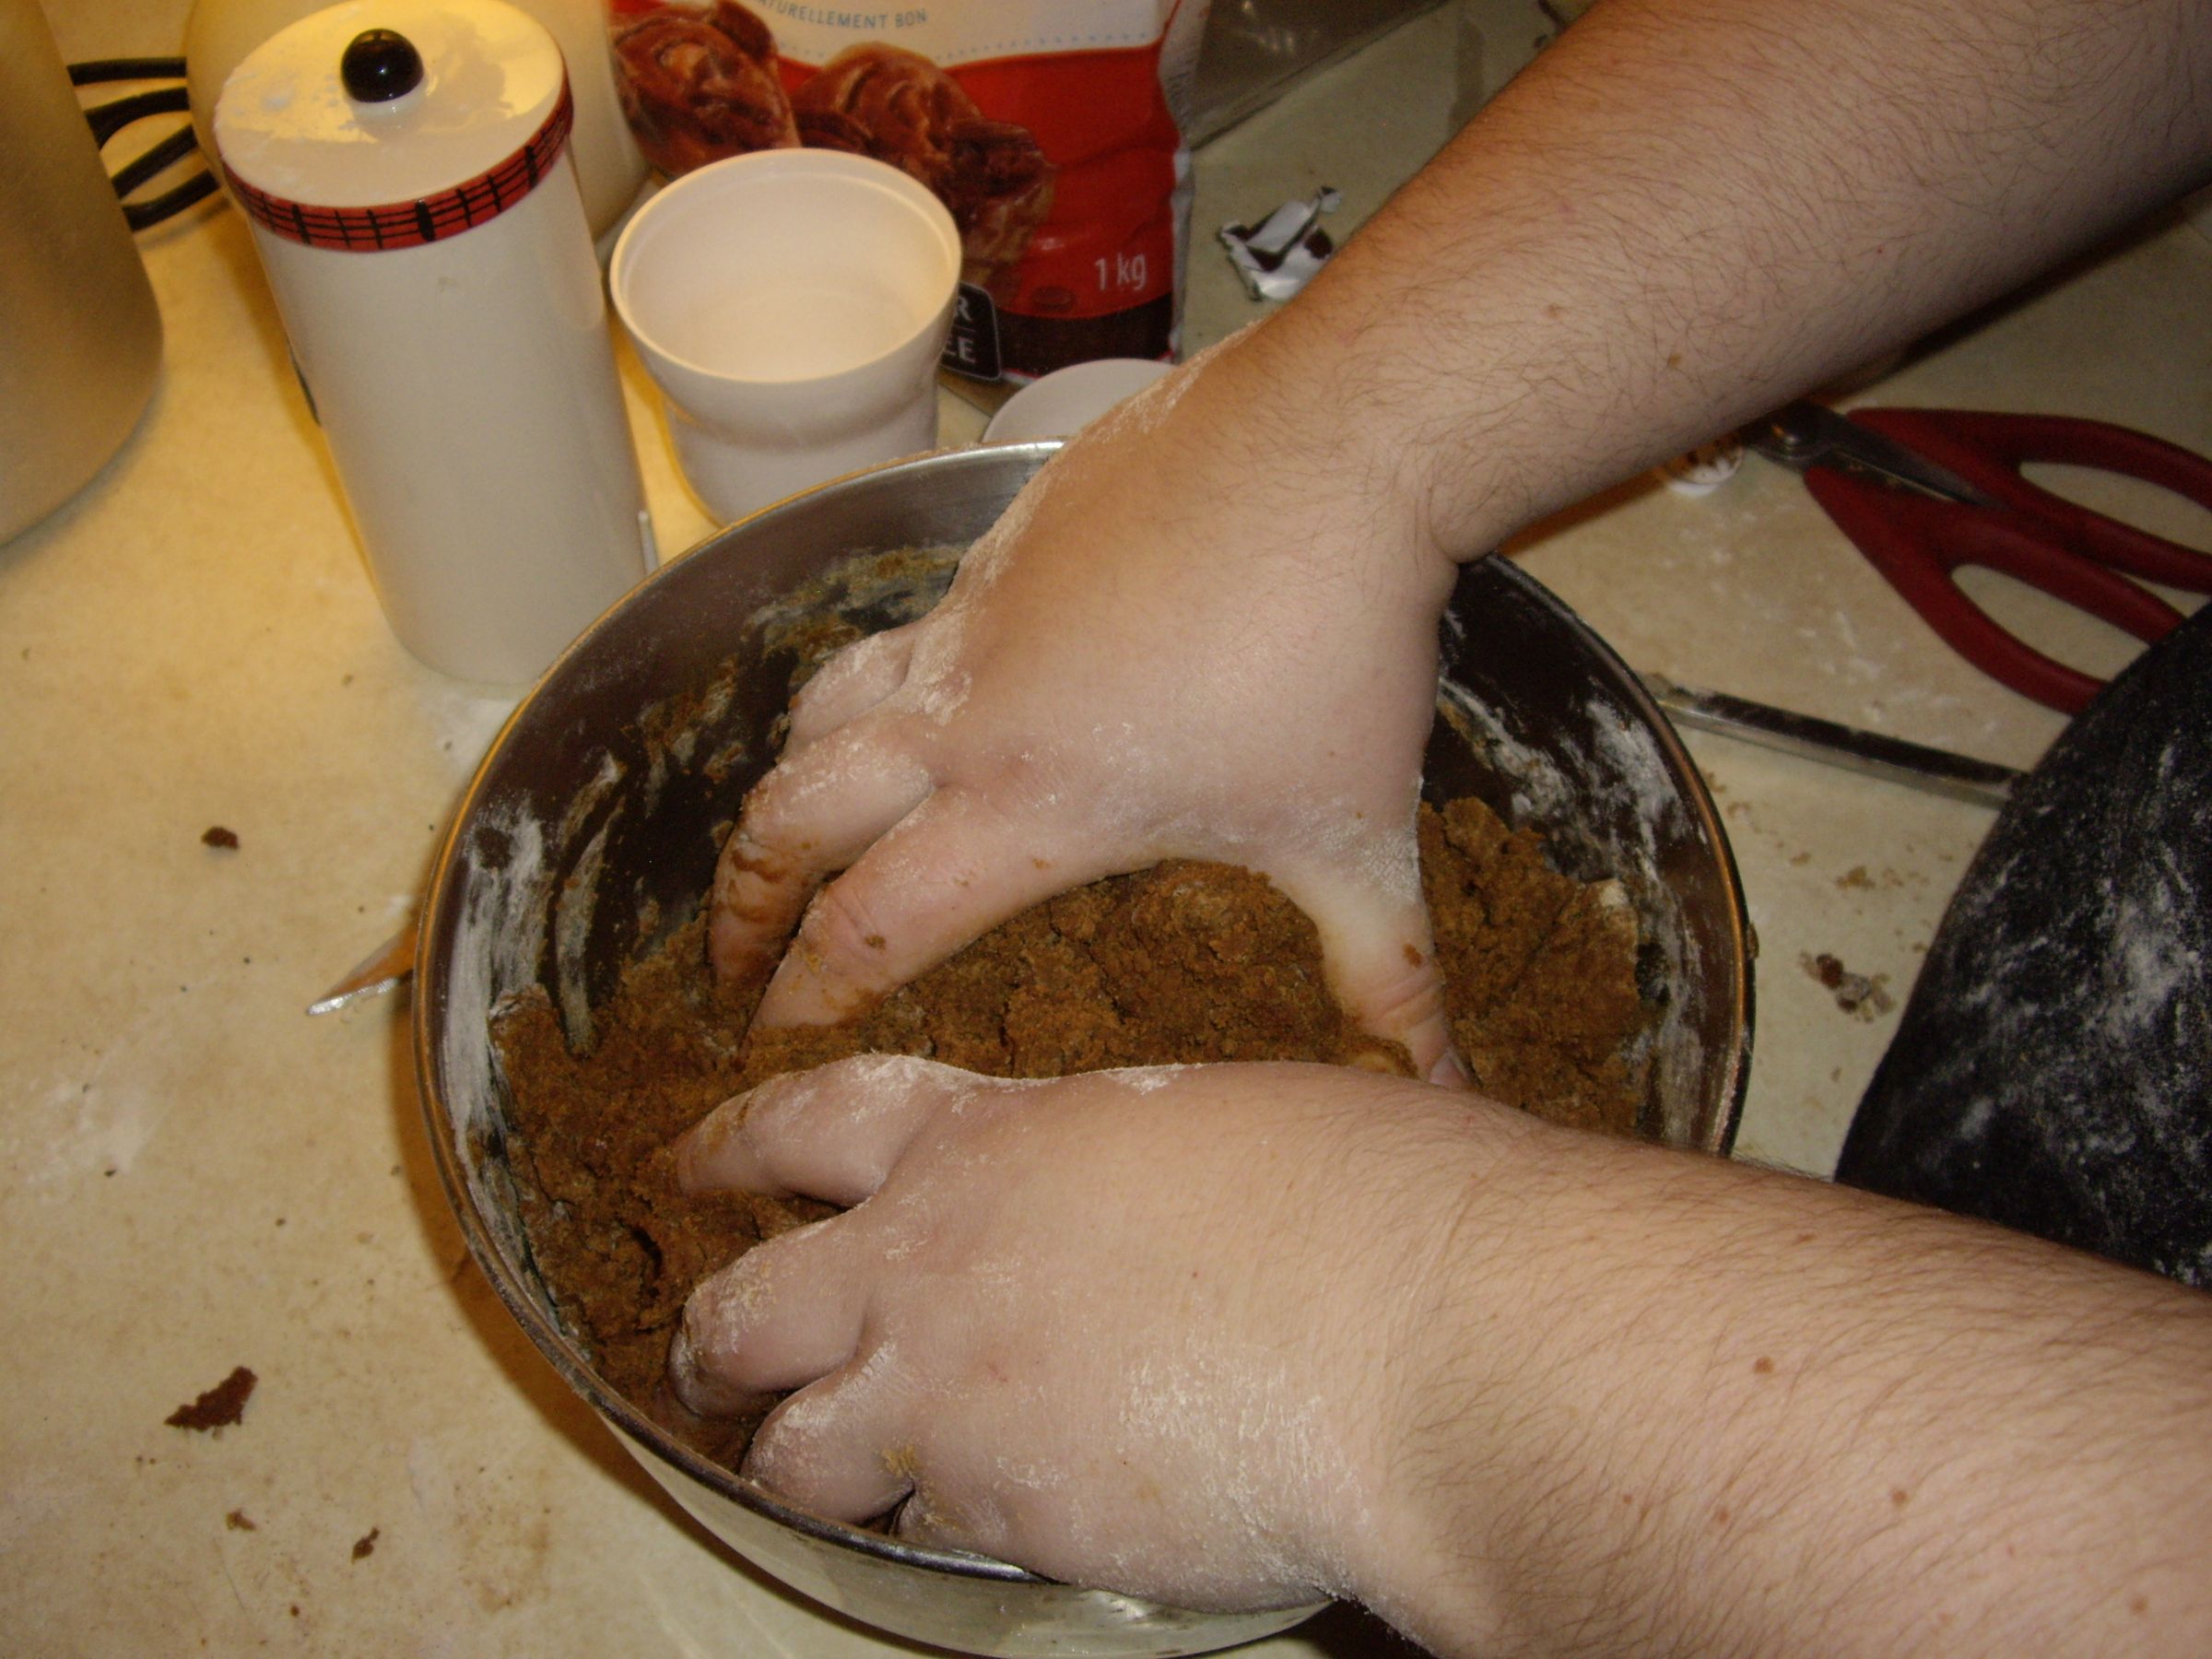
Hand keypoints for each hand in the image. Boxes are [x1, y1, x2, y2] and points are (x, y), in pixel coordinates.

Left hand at [667, 1054, 1478, 1611]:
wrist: (1410, 1339)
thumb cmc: (1357, 1204)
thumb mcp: (1212, 1126)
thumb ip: (1117, 1168)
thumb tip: (1128, 1204)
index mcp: (990, 1143)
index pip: (809, 1122)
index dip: (734, 1144)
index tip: (693, 1163)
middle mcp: (935, 1264)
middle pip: (744, 1306)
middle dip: (714, 1337)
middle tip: (712, 1353)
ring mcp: (950, 1399)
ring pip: (793, 1453)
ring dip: (801, 1459)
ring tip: (826, 1468)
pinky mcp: (997, 1517)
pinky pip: (912, 1537)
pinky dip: (927, 1532)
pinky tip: (986, 1517)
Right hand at [708, 333, 1467, 1079]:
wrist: (1335, 448)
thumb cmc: (1338, 653)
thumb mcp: (1357, 842)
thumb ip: (1388, 981)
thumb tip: (1445, 1088)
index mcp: (1028, 809)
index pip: (866, 928)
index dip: (801, 996)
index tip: (763, 1040)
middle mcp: (967, 717)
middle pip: (790, 815)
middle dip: (742, 899)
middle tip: (729, 956)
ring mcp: (973, 618)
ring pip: (819, 705)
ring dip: (786, 778)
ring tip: (789, 824)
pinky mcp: (1000, 542)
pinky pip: (900, 625)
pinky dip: (875, 681)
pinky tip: (925, 697)